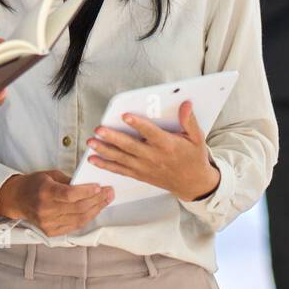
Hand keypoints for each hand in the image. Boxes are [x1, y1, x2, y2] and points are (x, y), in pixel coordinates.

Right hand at [0, 170, 113, 234]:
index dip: (87, 192)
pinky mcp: (51, 231)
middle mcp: (46, 209)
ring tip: (106, 201)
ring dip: (95, 210)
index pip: (70, 194)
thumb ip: (69, 180)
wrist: (17, 199)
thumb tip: (89, 184)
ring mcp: (48, 223)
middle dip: (97, 200)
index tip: (99, 187)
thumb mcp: (50, 175)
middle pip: (78, 208)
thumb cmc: (34, 184)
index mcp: (45, 192)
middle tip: (109, 193)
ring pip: (79, 219)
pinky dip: (86, 218)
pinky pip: (74, 226)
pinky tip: (94, 210)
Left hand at [86, 101, 220, 201]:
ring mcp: (145, 167)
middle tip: (99, 129)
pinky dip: (106, 165)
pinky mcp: (140, 174)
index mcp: (167, 145)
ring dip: (105, 151)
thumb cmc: (193, 158)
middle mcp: (154, 157)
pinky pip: (121, 170)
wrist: (193, 184)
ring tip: (91, 142)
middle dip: (113, 138)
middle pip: (130, 146)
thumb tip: (185, 105)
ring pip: (121, 158)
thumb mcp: (197, 138)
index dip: (137, 124)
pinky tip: (94, 159)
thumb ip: (189, 121)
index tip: (125, 116)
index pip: (150, 133)